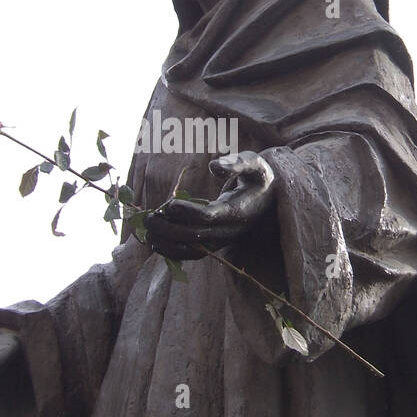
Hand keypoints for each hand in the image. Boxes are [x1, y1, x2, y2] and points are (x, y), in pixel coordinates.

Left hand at [145, 151, 275, 260]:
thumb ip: (237, 163)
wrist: (269, 200)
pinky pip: (192, 254)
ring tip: (147, 229)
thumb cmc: (258, 177)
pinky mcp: (215, 244)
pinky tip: (154, 242)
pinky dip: (172, 252)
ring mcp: (223, 241)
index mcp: (239, 211)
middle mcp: (230, 230)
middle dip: (170, 227)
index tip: (169, 204)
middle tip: (149, 217)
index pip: (211, 216)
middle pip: (196, 235)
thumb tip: (214, 166)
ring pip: (192, 249)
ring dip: (167, 242)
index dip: (188, 212)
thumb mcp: (255, 163)